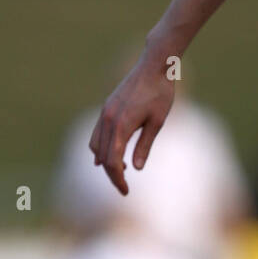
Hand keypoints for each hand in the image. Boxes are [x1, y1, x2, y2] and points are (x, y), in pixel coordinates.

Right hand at [88, 48, 175, 194]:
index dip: (117, 179)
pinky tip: (111, 154)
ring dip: (104, 161)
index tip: (126, 191)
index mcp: (120, 126)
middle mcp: (107, 120)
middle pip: (103, 157)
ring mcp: (105, 113)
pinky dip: (100, 147)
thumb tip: (135, 168)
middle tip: (123, 188)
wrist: (154, 67)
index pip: (113, 161)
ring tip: (119, 172)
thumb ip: (144, 145)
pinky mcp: (107, 108)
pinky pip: (97, 133)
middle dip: (111, 175)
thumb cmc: (161, 93)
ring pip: (96, 145)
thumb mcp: (157, 122)